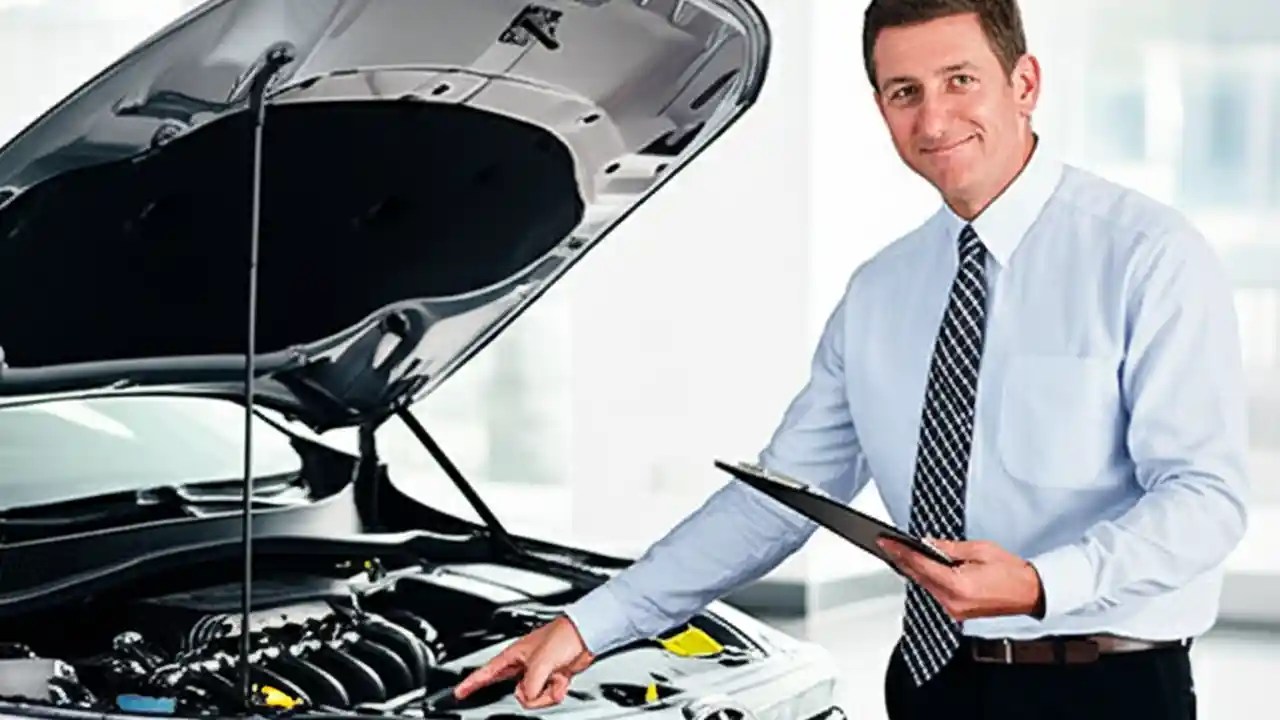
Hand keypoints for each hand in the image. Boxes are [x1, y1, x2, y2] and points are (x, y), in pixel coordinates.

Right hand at [453, 615, 595, 708]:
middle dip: (531, 693)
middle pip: (516, 692)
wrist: (586, 636)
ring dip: (546, 692)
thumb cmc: (563, 636)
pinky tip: (563, 678)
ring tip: (555, 676)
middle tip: (542, 682)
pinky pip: (547, 696)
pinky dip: (557, 690)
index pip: (486, 672)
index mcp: (514, 655)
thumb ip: (529, 684)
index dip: (471, 683)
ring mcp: (538, 674)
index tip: (459, 693)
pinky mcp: (551, 679)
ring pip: (532, 697)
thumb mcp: (540, 662)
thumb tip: (526, 697)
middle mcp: (523, 666)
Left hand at [877, 537, 1043, 620]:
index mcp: (959, 586)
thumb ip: (949, 548)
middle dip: (902, 559)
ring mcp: (954, 610)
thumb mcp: (980, 550)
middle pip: (918, 577)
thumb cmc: (1011, 572)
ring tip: (899, 551)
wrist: (1030, 593)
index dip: (900, 552)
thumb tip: (926, 543)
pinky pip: (934, 592)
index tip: (886, 542)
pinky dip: (926, 578)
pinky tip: (920, 566)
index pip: (921, 566)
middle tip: (887, 544)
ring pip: (924, 585)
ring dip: (913, 569)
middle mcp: (953, 602)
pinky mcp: (956, 612)